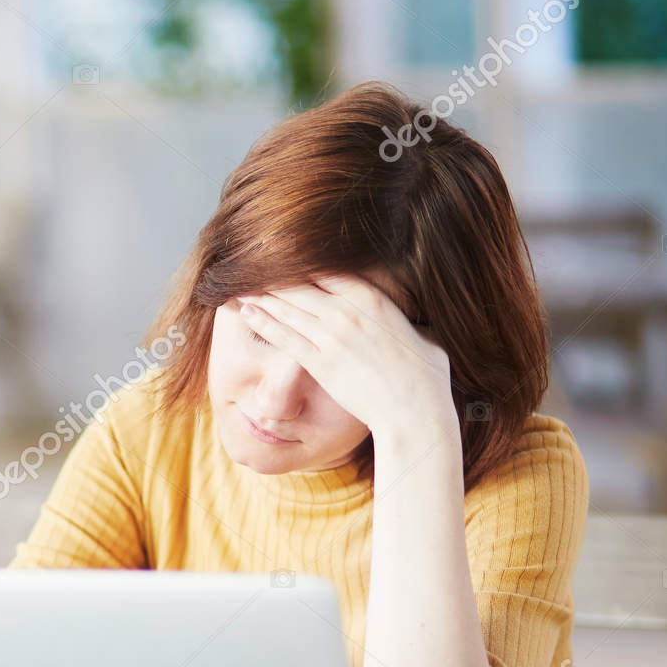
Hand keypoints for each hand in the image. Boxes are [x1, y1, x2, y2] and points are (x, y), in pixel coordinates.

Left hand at [238, 276, 453, 438]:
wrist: (414, 410)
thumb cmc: (426, 376)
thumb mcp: (423, 334)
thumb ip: (406, 320)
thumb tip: (410, 320)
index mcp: (373, 298)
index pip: (328, 270)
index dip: (302, 262)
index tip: (285, 256)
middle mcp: (348, 311)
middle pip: (301, 285)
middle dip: (274, 276)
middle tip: (252, 266)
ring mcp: (332, 337)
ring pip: (289, 308)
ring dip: (262, 296)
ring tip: (241, 287)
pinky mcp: (320, 362)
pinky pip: (285, 337)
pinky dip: (264, 323)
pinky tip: (247, 312)